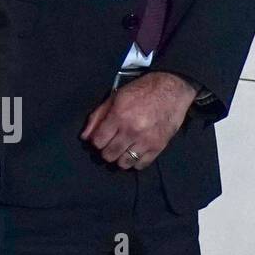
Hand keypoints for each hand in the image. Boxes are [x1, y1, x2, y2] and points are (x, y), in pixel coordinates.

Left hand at [80, 71, 196, 169]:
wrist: (170, 90)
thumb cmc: (140, 92)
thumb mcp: (114, 98)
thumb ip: (97, 117)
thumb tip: (85, 137)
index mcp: (118, 116)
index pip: (98, 141)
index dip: (96, 141)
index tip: (99, 138)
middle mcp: (131, 130)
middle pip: (109, 154)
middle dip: (106, 151)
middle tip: (110, 145)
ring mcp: (146, 140)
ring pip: (124, 163)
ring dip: (119, 158)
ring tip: (121, 150)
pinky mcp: (159, 146)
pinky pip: (141, 164)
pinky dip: (134, 162)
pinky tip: (133, 152)